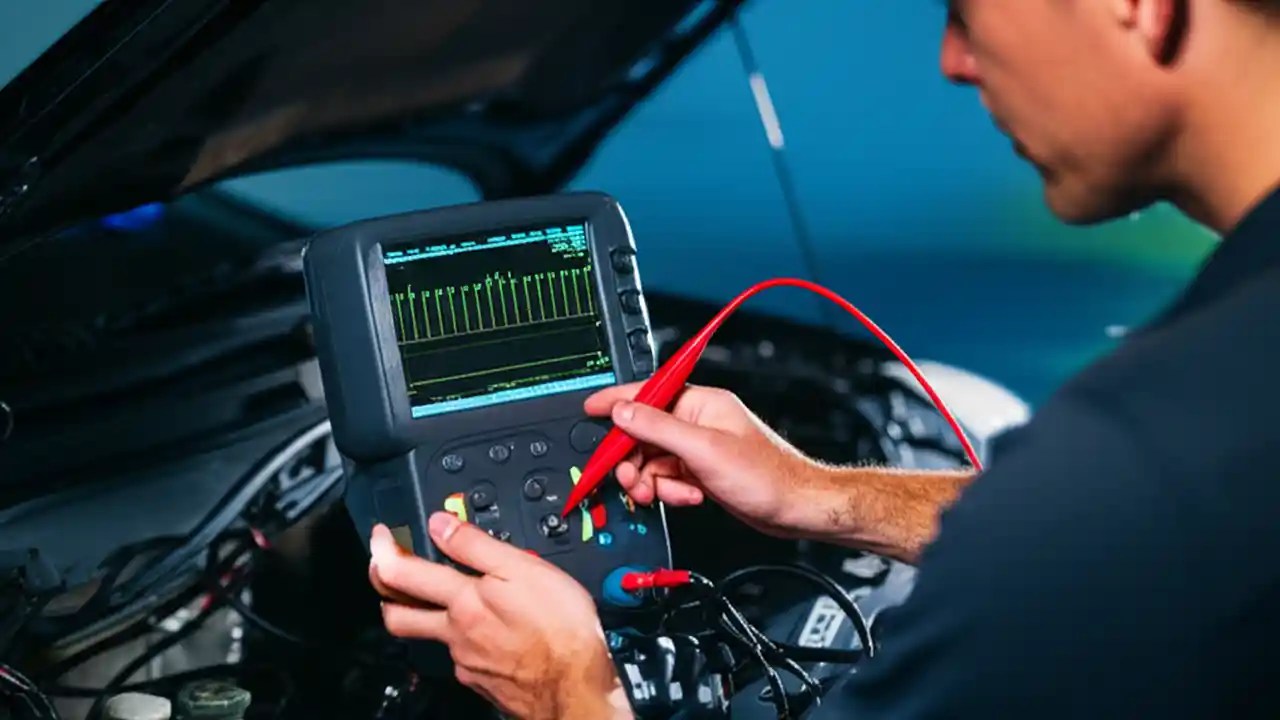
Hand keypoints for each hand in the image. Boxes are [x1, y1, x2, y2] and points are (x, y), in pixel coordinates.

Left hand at [368, 514, 632, 719]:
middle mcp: (455, 634)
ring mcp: (466, 662)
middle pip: (399, 616)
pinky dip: (468, 641)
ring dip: (432, 617)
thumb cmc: (559, 629)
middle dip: (386, 593)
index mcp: (463, 601)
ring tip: (447, 600)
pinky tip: (491, 633)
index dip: (383, 551)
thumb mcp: (523, 569)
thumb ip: (476, 545)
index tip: (380, 537)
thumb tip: (440, 523)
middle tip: (390, 573)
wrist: (575, 689)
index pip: (402, 574)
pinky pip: (463, 659)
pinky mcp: (482, 683)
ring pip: (435, 637)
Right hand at [583, 383, 824, 537]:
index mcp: (698, 403)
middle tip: (631, 479)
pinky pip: (667, 477)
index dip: (615, 402)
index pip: (645, 393)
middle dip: (633, 459)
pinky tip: (688, 496)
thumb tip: (622, 411)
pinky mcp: (700, 470)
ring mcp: (697, 447)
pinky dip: (670, 490)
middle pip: (642, 433)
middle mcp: (696, 421)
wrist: (794, 509)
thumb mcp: (703, 450)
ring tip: (664, 493)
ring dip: (652, 480)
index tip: (589, 410)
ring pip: (651, 460)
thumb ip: (657, 428)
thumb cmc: (766, 476)